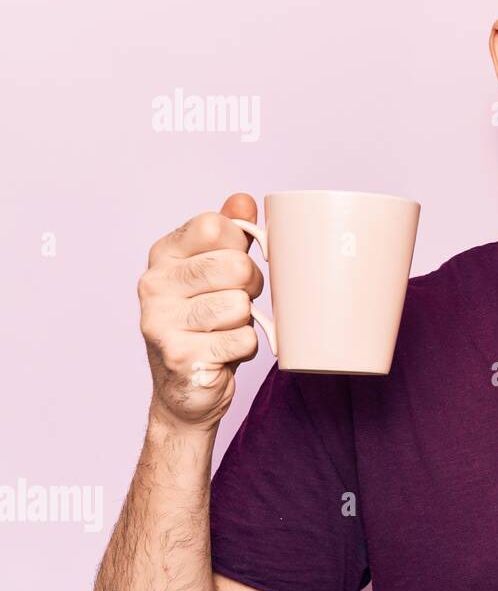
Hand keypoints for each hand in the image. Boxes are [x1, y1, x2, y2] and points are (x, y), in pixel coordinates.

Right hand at [137, 193, 264, 432]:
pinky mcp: (178, 356)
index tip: (232, 266)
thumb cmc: (208, 324)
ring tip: (226, 329)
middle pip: (234, 265)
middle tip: (237, 304)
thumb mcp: (217, 272)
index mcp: (163, 255)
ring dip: (245, 320)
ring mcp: (160, 321)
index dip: (239, 245)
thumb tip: (243, 200)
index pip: (216, 225)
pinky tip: (225, 352)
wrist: (187, 390)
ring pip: (239, 304)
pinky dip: (246, 347)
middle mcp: (153, 284)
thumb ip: (230, 234)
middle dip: (250, 286)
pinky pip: (243, 338)